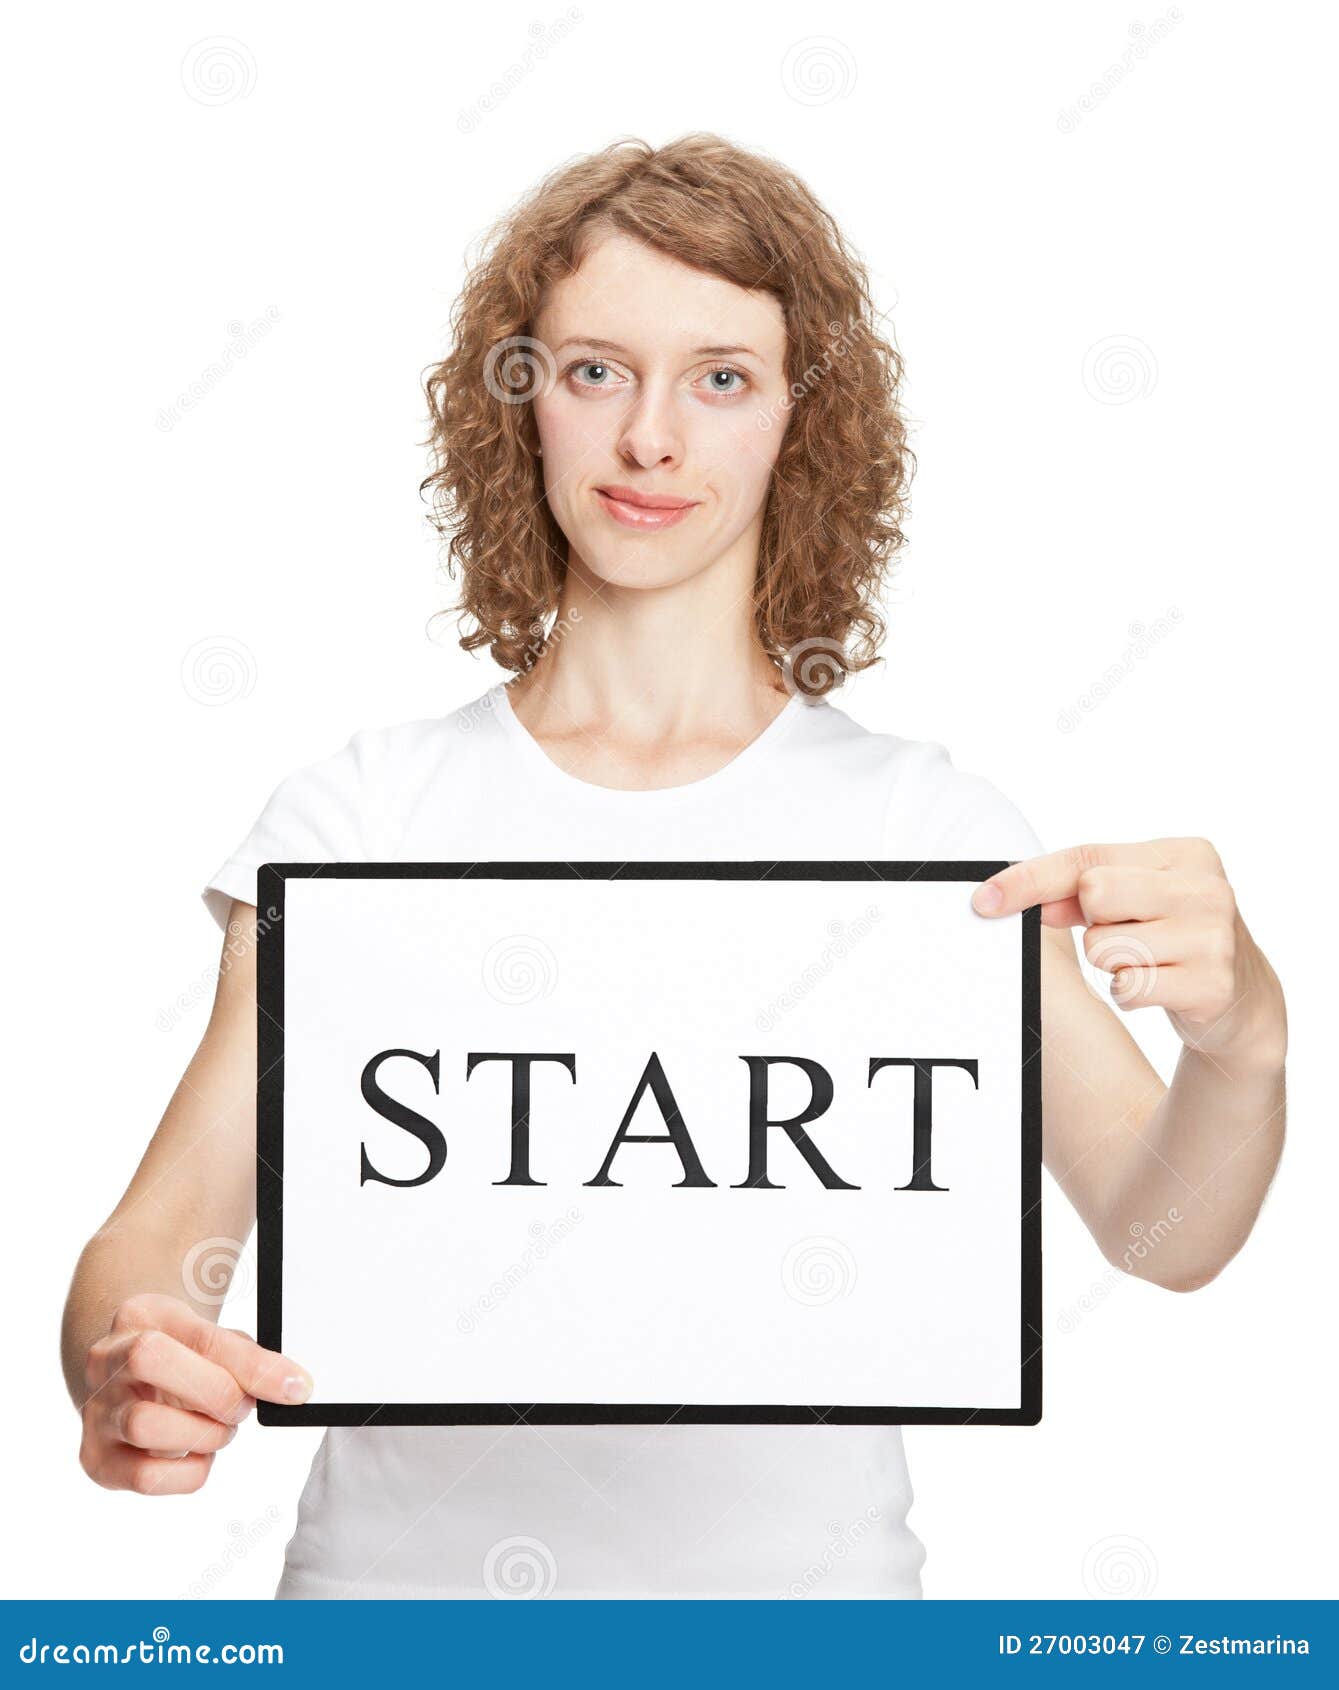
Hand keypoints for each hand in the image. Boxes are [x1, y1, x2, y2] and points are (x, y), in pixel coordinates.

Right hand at [79, 1293, 312, 1494]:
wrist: (130, 1380)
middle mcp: (105, 1360)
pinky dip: (190, 1470)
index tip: (296, 1386)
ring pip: (145, 1423)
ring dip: (203, 1433)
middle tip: (240, 1407)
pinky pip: (147, 1476)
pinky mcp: (97, 1461)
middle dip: (215, 1392)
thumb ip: (247, 1358)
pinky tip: (197, 1452)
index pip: (200, 1335)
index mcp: (141, 1315)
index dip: (252, 1365)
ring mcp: (96, 1412)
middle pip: (152, 1362)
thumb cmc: (181, 1356)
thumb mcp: (211, 1339)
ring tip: (218, 1428)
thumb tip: (293, 1386)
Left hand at [972, 837, 1285, 1070]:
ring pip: (1105, 946)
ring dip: (1112, 963)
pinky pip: (1128, 988)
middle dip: (1093, 922)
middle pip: (1094, 893)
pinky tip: (1160, 987)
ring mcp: (1213, 936)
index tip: (984, 899)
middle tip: (1126, 933)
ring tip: (1150, 962)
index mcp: (1186, 854)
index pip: (1087, 858)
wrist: (1245, 1000)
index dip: (1030, 878)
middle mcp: (1206, 888)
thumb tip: (1019, 900)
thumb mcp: (1137, 901)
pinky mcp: (1211, 984)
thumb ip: (1081, 893)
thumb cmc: (1175, 937)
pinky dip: (1130, 993)